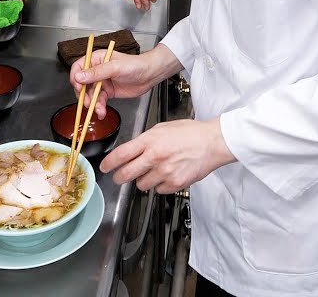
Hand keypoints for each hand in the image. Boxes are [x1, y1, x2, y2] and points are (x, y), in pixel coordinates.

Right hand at [71, 44, 181, 118]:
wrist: (150, 75)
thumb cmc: (135, 65)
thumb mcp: (115, 68)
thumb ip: (96, 72)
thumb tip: (79, 76)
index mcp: (96, 59)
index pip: (79, 67)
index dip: (76, 78)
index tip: (79, 88)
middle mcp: (97, 70)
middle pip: (82, 83)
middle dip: (83, 94)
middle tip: (87, 102)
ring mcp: (102, 82)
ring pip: (90, 94)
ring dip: (92, 103)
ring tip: (98, 109)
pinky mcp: (108, 92)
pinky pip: (99, 100)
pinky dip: (99, 107)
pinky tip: (101, 111)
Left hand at [101, 117, 235, 192]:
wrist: (213, 142)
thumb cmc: (191, 133)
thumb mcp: (162, 128)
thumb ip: (145, 140)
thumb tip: (132, 149)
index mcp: (150, 140)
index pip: (121, 155)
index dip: (108, 163)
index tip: (105, 167)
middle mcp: (155, 157)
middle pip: (126, 174)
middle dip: (119, 177)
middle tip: (119, 177)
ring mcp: (165, 172)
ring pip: (142, 184)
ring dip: (144, 180)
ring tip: (155, 171)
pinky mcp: (175, 183)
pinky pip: (159, 190)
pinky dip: (161, 185)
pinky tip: (168, 175)